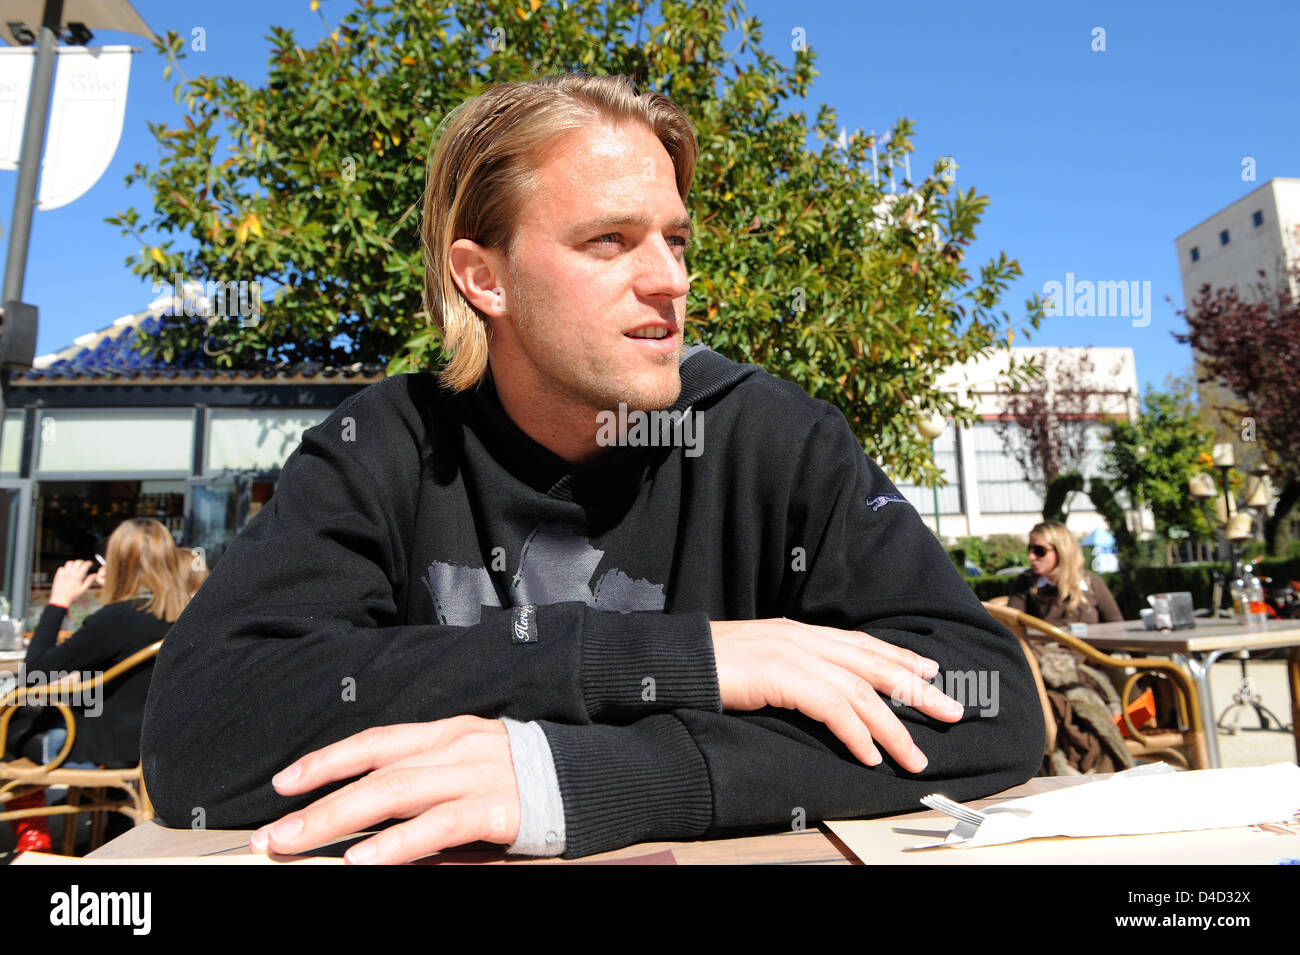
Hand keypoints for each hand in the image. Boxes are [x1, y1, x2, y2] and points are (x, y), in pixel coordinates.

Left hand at [48, 559, 97, 607]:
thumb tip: (94, 575)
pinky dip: (65, 568)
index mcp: (78, 576)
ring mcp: (64, 573)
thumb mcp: (83, 589)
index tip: (90, 564)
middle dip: (82, 562)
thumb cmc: (72, 596)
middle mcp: (71, 573)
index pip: (85, 565)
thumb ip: (89, 581)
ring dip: (73, 563)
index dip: (89, 563)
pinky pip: (61, 568)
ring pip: (69, 563)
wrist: (60, 599)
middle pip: (78, 562)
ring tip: (75, 567)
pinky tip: (67, 571)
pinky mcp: (58, 575)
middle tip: (84, 565)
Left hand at [249, 716, 520, 864]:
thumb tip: (375, 802)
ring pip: (396, 792)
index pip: (377, 740)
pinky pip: (438, 826)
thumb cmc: (531, 775)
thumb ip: (431, 774)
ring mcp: (478, 775)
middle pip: (375, 770)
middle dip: (318, 801)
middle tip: (275, 832)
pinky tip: (366, 860)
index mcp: (450, 732)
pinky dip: (396, 843)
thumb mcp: (476, 760)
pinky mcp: (498, 808)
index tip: (285, 782)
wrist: (597, 778)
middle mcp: (458, 747)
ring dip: (339, 819)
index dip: (328, 760)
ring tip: (300, 843)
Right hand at [711, 618, 965, 773]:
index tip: (928, 670)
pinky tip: (870, 754)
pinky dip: (856, 733)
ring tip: (914, 755)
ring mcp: (792, 654)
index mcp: (798, 632)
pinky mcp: (781, 675)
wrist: (674, 661)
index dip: (897, 657)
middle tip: (950, 710)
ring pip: (860, 691)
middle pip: (872, 663)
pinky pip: (832, 707)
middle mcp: (802, 638)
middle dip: (915, 689)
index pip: (860, 644)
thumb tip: (813, 691)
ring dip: (893, 726)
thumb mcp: (757, 662)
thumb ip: (788, 670)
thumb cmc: (708, 666)